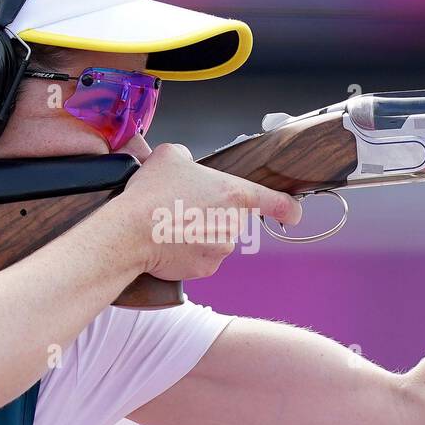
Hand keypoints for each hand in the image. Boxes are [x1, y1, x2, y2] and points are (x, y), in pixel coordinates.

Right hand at [114, 143, 302, 279]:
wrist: (130, 232)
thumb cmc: (152, 193)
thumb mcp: (170, 156)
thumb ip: (188, 158)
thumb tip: (188, 166)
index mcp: (235, 194)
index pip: (277, 203)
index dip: (288, 208)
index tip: (293, 213)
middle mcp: (234, 224)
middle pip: (232, 219)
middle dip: (212, 215)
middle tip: (184, 208)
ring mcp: (222, 249)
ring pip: (215, 240)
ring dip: (199, 234)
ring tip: (171, 225)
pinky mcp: (205, 269)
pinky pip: (201, 259)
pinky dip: (188, 253)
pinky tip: (169, 243)